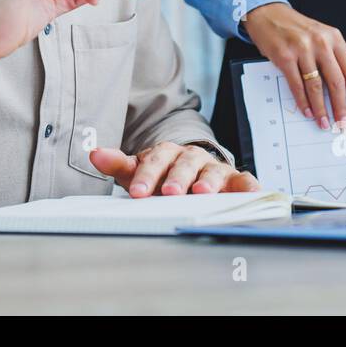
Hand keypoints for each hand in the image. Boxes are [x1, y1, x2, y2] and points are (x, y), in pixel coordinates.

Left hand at [89, 143, 259, 195]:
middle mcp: (191, 157)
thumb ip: (120, 164)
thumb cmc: (164, 177)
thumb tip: (94, 153)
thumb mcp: (140, 172)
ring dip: (208, 180)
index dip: (146, 175)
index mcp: (167, 153)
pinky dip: (248, 186)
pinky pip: (244, 180)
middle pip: (184, 164)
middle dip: (176, 178)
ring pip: (212, 170)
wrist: (194, 175)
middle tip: (169, 193)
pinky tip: (251, 193)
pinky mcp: (235, 180)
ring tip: (202, 192)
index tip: (137, 192)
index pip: (155, 160)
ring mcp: (214, 167)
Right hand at [242, 2, 345, 129]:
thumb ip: (331, 56)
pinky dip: (302, 101)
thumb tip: (342, 89)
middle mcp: (320, 42)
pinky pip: (296, 84)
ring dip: (320, 108)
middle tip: (342, 122)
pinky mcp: (284, 56)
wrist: (267, 14)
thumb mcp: (319, 35)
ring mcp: (302, 49)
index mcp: (334, 37)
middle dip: (340, 106)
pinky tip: (307, 111)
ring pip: (316, 86)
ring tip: (324, 122)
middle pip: (336, 81)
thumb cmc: (294, 27)